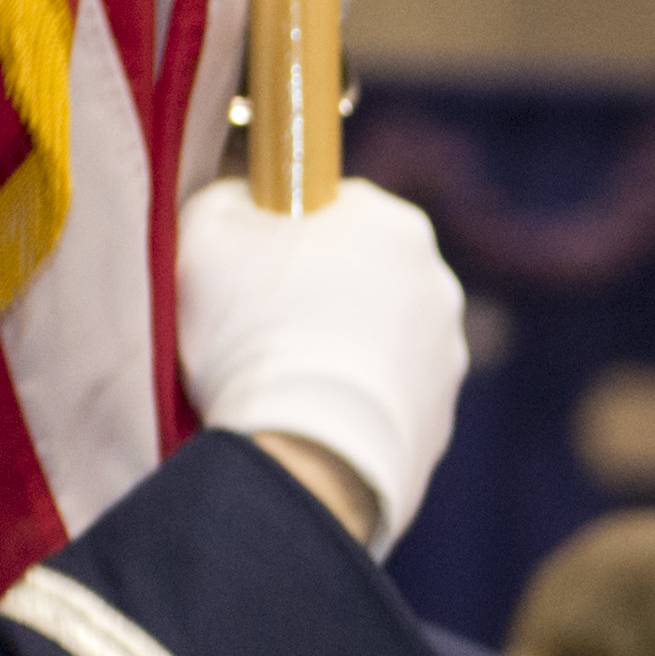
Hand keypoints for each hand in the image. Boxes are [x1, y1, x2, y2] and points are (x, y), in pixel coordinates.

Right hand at [175, 178, 468, 549]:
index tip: (255, 265)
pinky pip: (384, 403)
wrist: (301, 456)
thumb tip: (245, 201)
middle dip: (319, 293)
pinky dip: (353, 408)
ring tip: (284, 384)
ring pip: (379, 341)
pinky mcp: (437, 425)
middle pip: (365, 274)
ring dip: (339, 352)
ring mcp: (446, 360)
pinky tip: (311, 424)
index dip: (290, 231)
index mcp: (395, 225)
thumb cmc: (250, 334)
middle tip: (260, 327)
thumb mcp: (208, 234)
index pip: (340, 207)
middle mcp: (438, 286)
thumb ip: (230, 199)